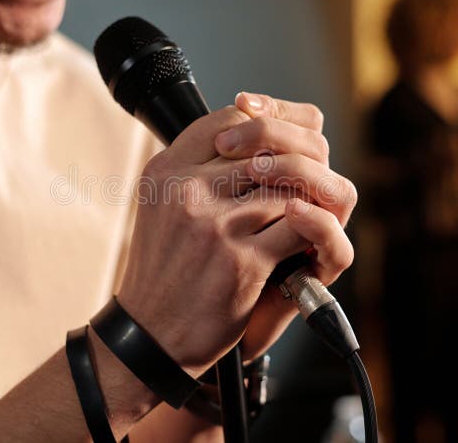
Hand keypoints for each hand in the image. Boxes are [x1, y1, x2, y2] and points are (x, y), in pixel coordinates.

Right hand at [116, 93, 356, 374]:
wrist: (150, 335)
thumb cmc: (163, 270)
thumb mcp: (164, 207)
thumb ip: (198, 171)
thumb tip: (254, 137)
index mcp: (165, 171)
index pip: (229, 122)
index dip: (264, 127)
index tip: (279, 146)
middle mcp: (185, 191)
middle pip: (264, 148)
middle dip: (293, 165)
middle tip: (302, 182)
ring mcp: (215, 225)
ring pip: (286, 187)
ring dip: (300, 201)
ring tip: (300, 214)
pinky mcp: (242, 260)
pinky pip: (297, 228)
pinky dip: (307, 233)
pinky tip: (299, 243)